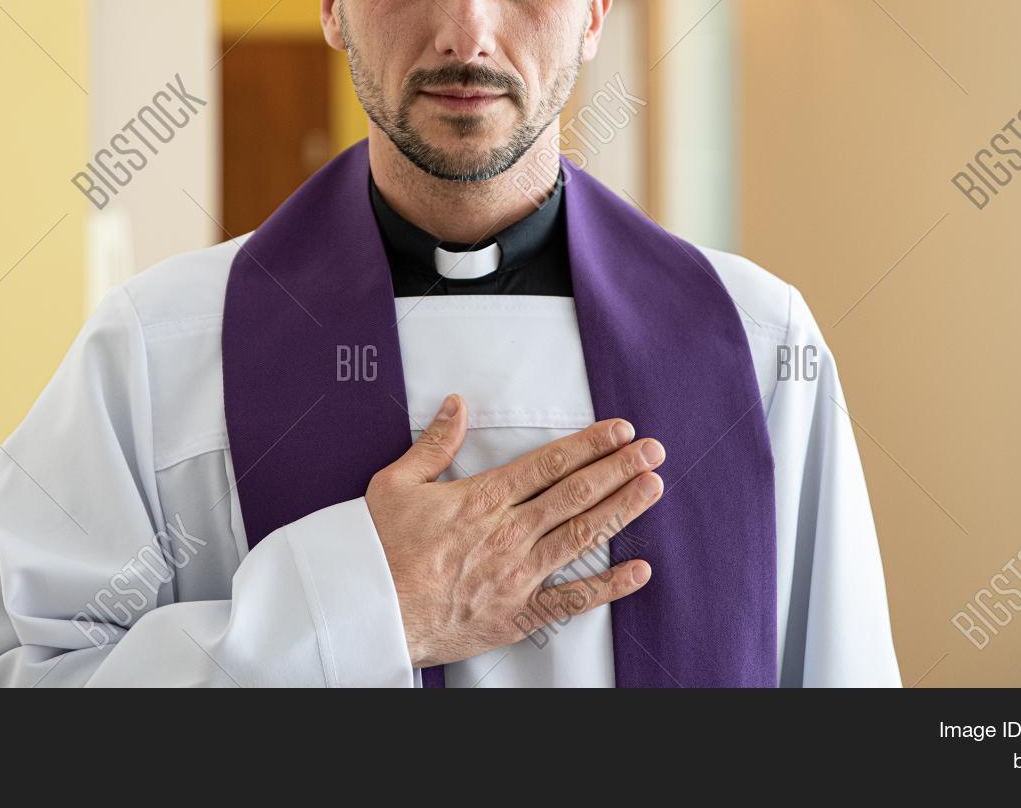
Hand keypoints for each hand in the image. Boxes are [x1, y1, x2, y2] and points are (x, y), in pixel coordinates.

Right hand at [364, 393, 663, 668]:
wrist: (367, 610)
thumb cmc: (377, 550)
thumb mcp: (396, 483)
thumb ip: (434, 444)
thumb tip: (456, 405)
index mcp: (482, 499)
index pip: (549, 463)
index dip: (590, 444)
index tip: (619, 431)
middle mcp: (508, 534)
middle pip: (576, 493)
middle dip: (618, 469)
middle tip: (652, 451)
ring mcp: (517, 575)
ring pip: (581, 536)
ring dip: (622, 510)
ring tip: (653, 488)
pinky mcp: (517, 614)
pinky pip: (572, 600)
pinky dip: (609, 586)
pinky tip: (638, 571)